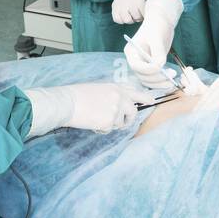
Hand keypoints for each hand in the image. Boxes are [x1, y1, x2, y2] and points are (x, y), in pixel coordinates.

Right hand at [23, 83, 138, 137]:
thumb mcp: (98, 89)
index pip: (136, 92)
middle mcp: (119, 97)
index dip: (144, 97)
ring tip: (95, 119)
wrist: (67, 102)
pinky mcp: (110, 121)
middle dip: (129, 119)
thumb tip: (119, 105)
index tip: (151, 101)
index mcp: (116, 87)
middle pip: (133, 111)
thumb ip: (111, 95)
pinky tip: (91, 123)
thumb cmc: (77, 95)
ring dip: (111, 124)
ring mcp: (116, 109)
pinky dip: (101, 129)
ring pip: (120, 123)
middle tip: (123, 123)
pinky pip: (109, 129)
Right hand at [105, 0, 146, 24]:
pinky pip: (117, 19)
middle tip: (140, 14)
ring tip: (132, 15)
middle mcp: (128, 1)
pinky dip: (121, 20)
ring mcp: (120, 5)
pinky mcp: (114, 8)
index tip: (147, 13)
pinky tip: (125, 15)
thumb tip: (155, 14)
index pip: (143, 12)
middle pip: (136, 17)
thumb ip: (149, 3)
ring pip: (126, 20)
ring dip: (131, 20)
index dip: (146, 14)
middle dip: (139, 18)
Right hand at [124, 0, 182, 88]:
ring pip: (148, 80)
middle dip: (156, 79)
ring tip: (173, 80)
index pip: (136, 66)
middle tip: (170, 77)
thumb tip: (159, 67)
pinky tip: (172, 80)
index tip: (160, 68)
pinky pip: (154, 79)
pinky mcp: (151, 67)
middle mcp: (135, 60)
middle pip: (142, 76)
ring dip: (160, 83)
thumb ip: (158, 53)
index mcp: (131, 52)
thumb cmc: (157, 26)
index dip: (148, 70)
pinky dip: (162, 82)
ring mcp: (143, 65)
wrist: (162, 22)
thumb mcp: (157, 38)